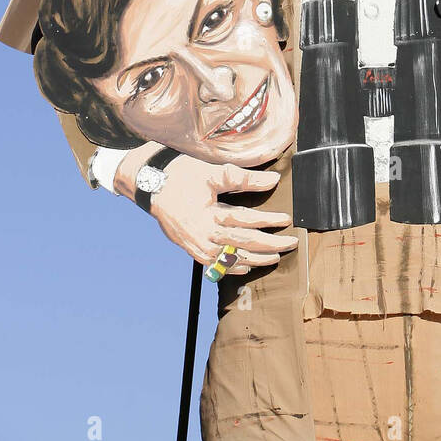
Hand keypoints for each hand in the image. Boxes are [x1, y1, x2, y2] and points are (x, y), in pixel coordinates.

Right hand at [117, 148, 297, 272]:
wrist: (149, 184)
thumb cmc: (180, 175)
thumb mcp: (211, 173)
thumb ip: (243, 178)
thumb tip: (272, 181)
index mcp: (210, 216)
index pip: (247, 221)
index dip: (268, 221)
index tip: (286, 220)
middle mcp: (203, 235)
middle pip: (243, 244)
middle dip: (270, 246)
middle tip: (291, 244)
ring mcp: (196, 245)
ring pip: (231, 259)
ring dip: (255, 260)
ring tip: (275, 258)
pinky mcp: (189, 248)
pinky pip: (214, 264)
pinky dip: (231, 267)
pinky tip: (244, 267)